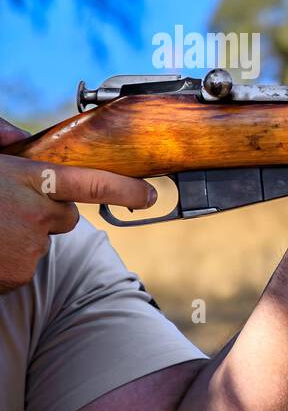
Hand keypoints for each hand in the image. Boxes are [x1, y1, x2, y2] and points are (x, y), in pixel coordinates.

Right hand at [0, 116, 157, 291]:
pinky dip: (9, 260)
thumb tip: (20, 136)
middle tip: (5, 208)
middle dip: (45, 212)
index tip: (150, 195)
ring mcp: (29, 247)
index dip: (125, 190)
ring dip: (22, 236)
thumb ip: (1, 141)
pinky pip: (24, 265)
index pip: (91, 184)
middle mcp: (35, 213)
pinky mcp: (18, 274)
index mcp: (28, 180)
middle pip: (65, 216)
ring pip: (43, 241)